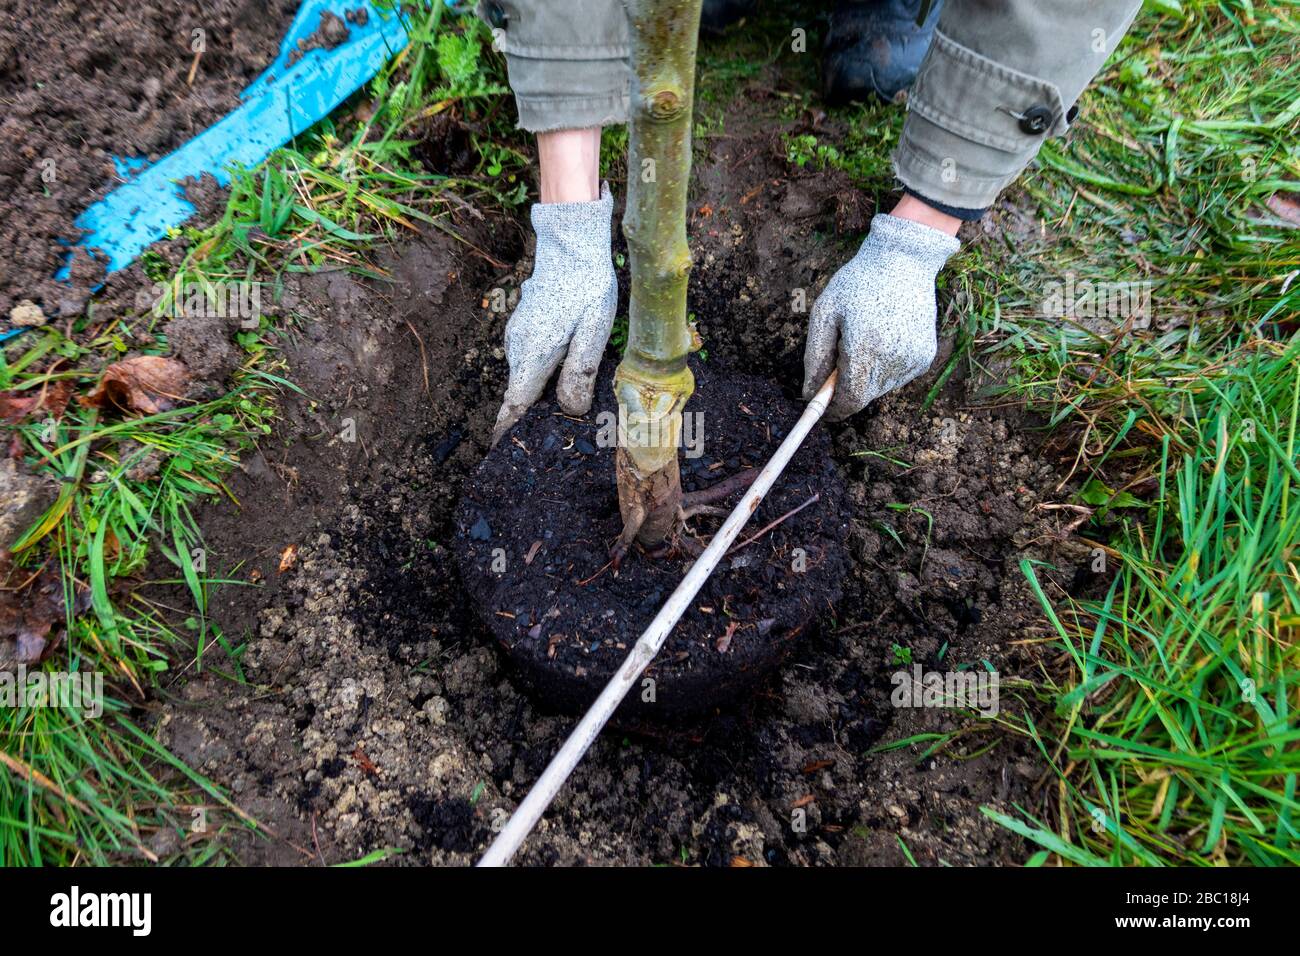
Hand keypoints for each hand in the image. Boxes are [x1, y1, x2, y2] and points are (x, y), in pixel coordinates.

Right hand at [492, 183, 616, 444]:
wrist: (571, 245)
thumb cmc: (586, 288)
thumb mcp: (594, 332)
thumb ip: (580, 373)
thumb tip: (569, 410)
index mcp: (533, 356)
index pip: (514, 406)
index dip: (509, 432)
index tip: (505, 454)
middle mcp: (518, 348)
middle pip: (521, 394)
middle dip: (533, 416)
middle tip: (556, 437)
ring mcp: (517, 336)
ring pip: (527, 376)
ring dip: (540, 392)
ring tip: (566, 408)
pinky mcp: (523, 326)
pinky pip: (529, 359)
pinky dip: (541, 372)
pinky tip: (565, 371)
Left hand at [802, 210, 960, 419]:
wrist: (903, 261)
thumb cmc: (857, 283)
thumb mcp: (824, 313)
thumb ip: (815, 357)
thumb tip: (809, 393)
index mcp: (865, 349)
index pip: (849, 400)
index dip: (833, 408)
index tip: (820, 408)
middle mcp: (893, 359)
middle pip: (864, 397)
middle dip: (847, 387)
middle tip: (840, 357)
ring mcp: (913, 360)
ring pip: (880, 388)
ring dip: (866, 376)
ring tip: (865, 338)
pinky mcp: (925, 356)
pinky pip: (897, 376)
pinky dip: (885, 367)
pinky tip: (883, 337)